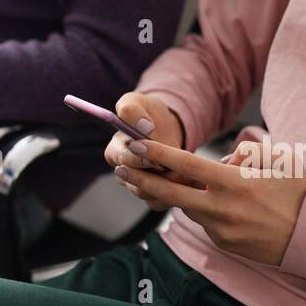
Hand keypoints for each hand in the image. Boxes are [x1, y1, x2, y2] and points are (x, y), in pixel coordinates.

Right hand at [104, 92, 186, 211]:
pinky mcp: (152, 196)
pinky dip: (176, 196)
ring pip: (150, 195)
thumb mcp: (137, 102)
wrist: (165, 128)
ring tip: (187, 175)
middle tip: (176, 170)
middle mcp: (123, 173)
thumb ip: (131, 109)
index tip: (154, 158)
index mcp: (114, 152)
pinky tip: (191, 182)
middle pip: (136, 184)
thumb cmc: (147, 114)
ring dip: (170, 186)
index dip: (138, 160)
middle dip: (157, 177)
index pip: (123, 162)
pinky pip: (161, 203)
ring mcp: (137, 187)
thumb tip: (143, 126)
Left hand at [113, 140, 305, 265]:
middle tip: (121, 169)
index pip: (185, 165)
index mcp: (234, 182)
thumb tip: (226, 158)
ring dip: (184, 196)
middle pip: (170, 193)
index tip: (136, 145)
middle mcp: (222, 207)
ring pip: (189, 208)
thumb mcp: (279, 161)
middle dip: (142, 180)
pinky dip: (209, 213)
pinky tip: (231, 210)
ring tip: (198, 185)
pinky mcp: (224, 244)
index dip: (157, 154)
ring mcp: (221, 229)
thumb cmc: (300, 191)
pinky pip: (207, 223)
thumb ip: (248, 154)